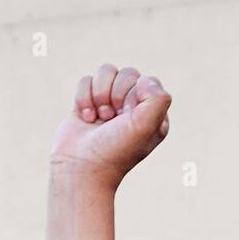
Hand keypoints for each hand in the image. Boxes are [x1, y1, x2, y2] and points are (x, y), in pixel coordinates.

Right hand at [49, 64, 171, 187]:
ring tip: (100, 118)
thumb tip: (144, 80)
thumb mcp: (145, 127)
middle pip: (128, 74)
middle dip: (115, 94)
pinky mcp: (89, 102)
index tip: (127, 117)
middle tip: (112, 118)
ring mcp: (111, 104)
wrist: (80, 168)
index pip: (148, 82)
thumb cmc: (115, 151)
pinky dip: (83, 98)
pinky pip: (87, 80)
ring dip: (99, 94)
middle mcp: (134, 109)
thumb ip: (158, 99)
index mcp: (154, 116)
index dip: (134, 95)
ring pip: (106, 71)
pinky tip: (87, 118)